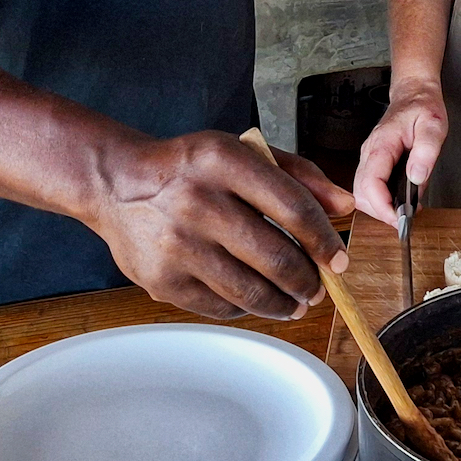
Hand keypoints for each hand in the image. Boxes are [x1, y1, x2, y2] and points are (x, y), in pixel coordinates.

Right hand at [89, 129, 351, 321]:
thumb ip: (298, 175)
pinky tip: (254, 299)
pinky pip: (220, 306)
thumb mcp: (243, 152)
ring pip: (251, 291)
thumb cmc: (189, 168)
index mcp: (223, 161)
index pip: (292, 207)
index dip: (324, 241)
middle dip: (308, 282)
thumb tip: (344, 207)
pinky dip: (245, 307)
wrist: (116, 184)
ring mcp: (176, 245)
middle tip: (318, 288)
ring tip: (295, 301)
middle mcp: (198, 201)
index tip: (338, 261)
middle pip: (276, 258)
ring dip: (283, 303)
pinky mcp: (162, 280)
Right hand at [354, 79, 447, 223]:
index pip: (370, 183)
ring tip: (404, 212)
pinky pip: (369, 187)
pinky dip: (381, 200)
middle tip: (404, 220)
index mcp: (382, 145)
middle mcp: (369, 153)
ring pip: (361, 193)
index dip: (382, 206)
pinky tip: (400, 201)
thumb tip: (416, 178)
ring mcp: (369, 158)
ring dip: (379, 208)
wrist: (414, 93)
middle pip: (361, 194)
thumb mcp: (433, 126)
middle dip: (380, 212)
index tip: (399, 219)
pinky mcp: (373, 162)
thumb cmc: (423, 108)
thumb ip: (426, 152)